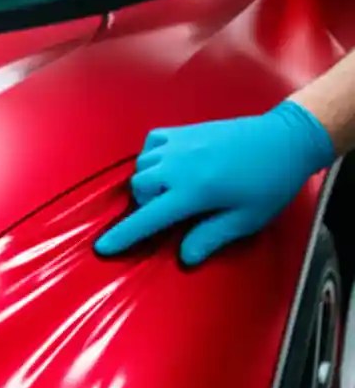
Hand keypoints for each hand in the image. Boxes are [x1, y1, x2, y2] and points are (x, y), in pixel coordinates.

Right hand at [94, 101, 334, 264]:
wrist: (286, 138)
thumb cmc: (270, 182)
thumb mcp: (247, 218)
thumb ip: (212, 237)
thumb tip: (185, 257)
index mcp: (194, 190)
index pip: (148, 218)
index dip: (124, 235)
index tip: (102, 247)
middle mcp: (180, 165)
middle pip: (138, 188)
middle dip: (145, 204)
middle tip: (169, 212)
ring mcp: (180, 143)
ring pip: (142, 166)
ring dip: (148, 182)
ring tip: (169, 190)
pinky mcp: (185, 130)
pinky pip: (150, 143)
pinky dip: (150, 156)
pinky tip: (166, 165)